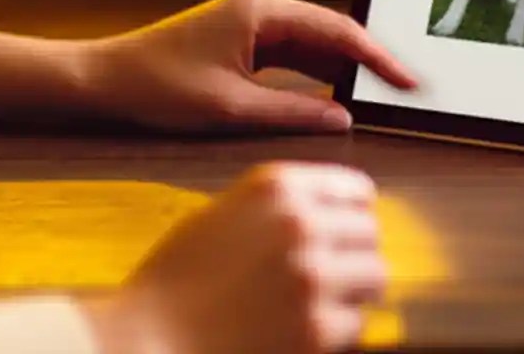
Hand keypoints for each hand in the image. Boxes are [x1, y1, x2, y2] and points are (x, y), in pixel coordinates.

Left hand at [78, 0, 417, 131]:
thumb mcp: (231, 108)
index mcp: (260, 12)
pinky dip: (316, 75)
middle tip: (404, 90)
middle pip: (330, 33)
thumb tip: (343, 117)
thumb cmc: (157, 87)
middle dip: (368, 62)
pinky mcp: (240, 42)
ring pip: (313, 45)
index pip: (337, 29)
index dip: (378, 57)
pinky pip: (291, 56)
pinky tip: (336, 95)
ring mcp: (250, 24)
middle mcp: (259, 9)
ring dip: (343, 70)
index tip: (407, 80)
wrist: (105, 81)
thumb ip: (293, 111)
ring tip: (380, 96)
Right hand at [87, 162, 385, 353]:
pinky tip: (299, 330)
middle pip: (371, 233)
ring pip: (374, 277)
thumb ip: (281, 208)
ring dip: (352, 292)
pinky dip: (335, 331)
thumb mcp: (225, 214)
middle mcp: (300, 223)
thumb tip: (338, 217)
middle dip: (354, 254)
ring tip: (319, 303)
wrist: (149, 336)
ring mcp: (312, 276)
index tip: (348, 230)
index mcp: (276, 186)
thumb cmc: (176, 281)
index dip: (353, 214)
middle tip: (332, 275)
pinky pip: (356, 324)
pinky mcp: (316, 328)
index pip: (355, 190)